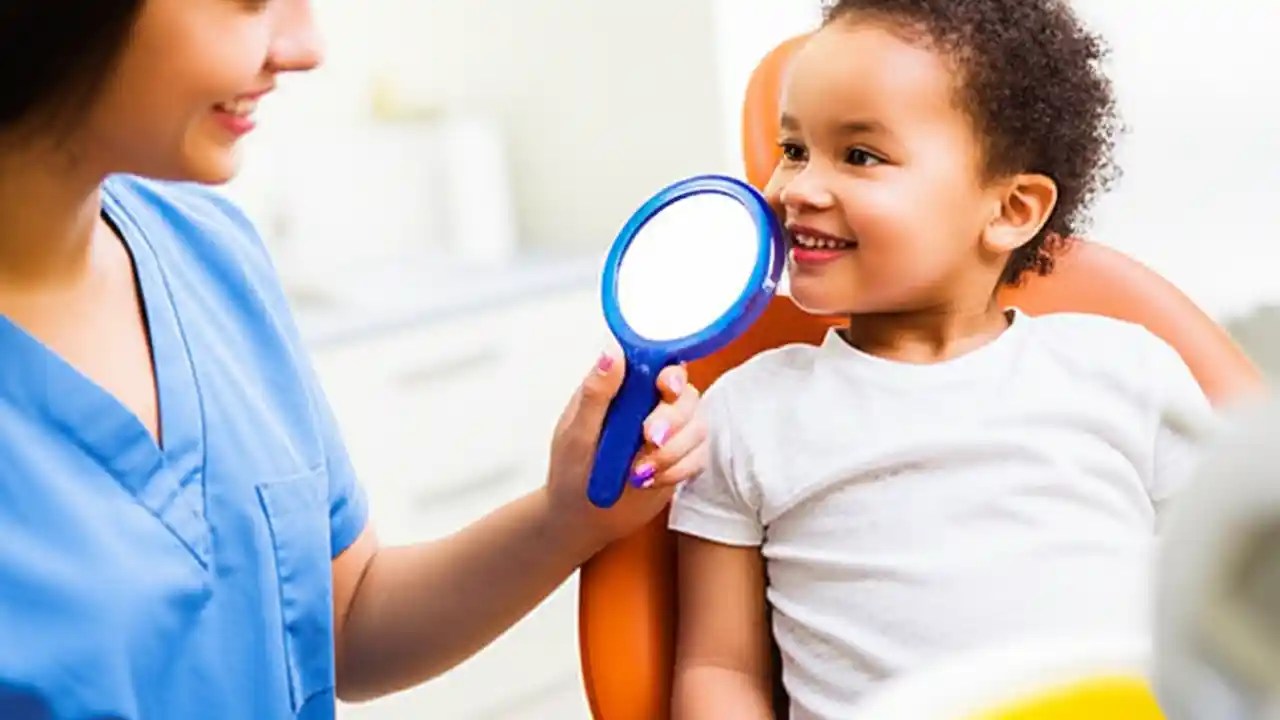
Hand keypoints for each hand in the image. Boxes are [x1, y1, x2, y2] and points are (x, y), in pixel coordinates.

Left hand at [544, 345, 706, 553]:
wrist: (581, 518)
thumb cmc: (571, 471)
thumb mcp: (577, 434)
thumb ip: (597, 394)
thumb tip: (612, 352)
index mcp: (623, 387)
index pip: (658, 364)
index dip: (670, 372)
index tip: (666, 388)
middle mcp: (650, 403)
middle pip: (685, 395)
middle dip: (672, 419)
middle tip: (650, 439)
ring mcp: (670, 431)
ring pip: (697, 425)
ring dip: (674, 450)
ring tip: (640, 472)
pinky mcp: (681, 458)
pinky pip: (699, 456)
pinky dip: (678, 469)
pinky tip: (651, 480)